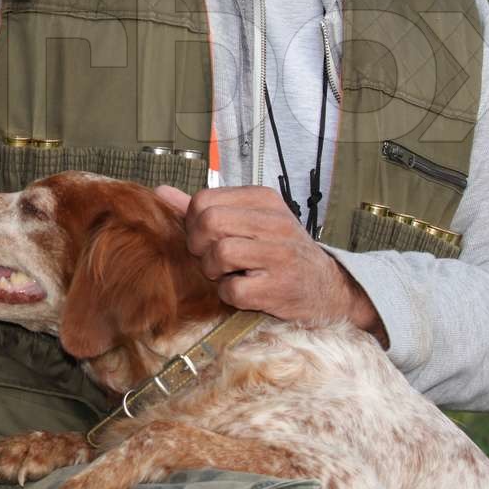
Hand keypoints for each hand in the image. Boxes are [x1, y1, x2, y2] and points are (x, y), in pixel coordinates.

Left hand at [155, 184, 387, 345]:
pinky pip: (232, 290)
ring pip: (219, 254)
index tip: (206, 238)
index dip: (193, 223)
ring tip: (229, 274)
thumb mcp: (249, 221)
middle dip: (199, 247)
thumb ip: (205, 208)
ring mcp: (279, 255)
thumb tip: (161, 193)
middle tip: (212, 259)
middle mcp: (275, 222)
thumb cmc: (280, 252)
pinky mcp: (279, 288)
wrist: (327, 288)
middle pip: (209, 224)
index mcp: (264, 200)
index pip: (204, 200)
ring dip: (214, 272)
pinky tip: (244, 292)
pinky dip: (229, 295)